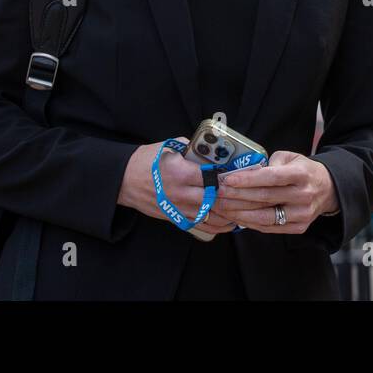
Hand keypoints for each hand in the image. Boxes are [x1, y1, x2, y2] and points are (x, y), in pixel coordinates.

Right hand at [117, 139, 238, 232]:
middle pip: (216, 198)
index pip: (212, 177)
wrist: (123, 180)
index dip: (230, 177)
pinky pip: (201, 225)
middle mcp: (180, 193)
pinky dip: (218, 225)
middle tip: (249, 192)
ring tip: (245, 209)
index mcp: (179, 172)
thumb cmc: (146, 161)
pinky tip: (230, 222)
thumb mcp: (169, 147)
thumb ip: (191, 149)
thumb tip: (211, 151)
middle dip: (234, 196)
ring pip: (211, 215)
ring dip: (230, 213)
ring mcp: (178, 208)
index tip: (242, 174)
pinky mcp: (175, 218)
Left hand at [210, 150, 338, 234]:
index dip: (248, 179)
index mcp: (302, 174)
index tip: (228, 179)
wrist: (327, 190)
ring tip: (222, 206)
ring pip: (265, 216)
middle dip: (237, 195)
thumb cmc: (302, 171)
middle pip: (265, 198)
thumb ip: (270, 162)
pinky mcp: (298, 227)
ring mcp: (302, 214)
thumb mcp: (291, 157)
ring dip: (240, 212)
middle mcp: (303, 195)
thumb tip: (247, 171)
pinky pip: (269, 227)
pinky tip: (236, 216)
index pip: (271, 177)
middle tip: (218, 192)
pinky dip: (250, 222)